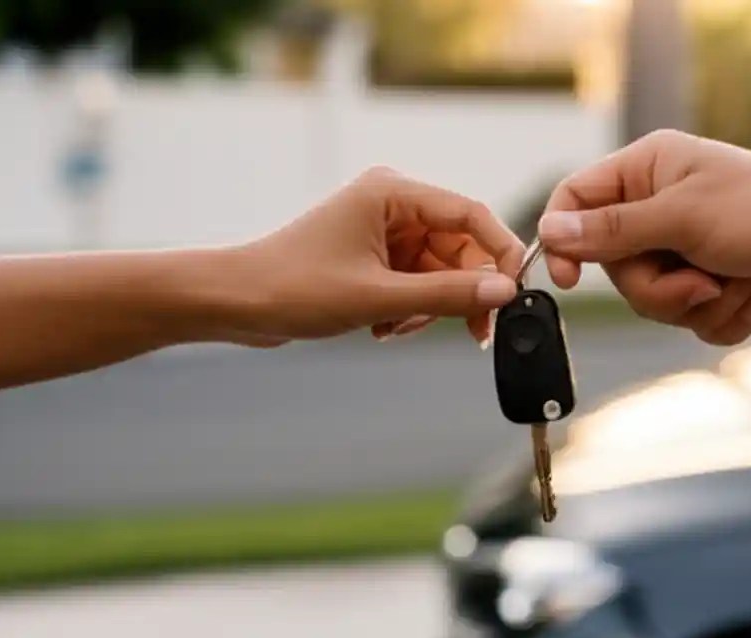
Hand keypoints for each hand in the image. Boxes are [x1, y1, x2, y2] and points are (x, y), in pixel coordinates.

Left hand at [220, 166, 524, 347]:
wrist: (234, 303)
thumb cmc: (292, 287)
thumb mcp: (378, 298)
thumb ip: (446, 295)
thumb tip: (503, 292)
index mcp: (392, 193)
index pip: (470, 214)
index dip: (500, 252)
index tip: (516, 289)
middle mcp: (392, 205)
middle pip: (460, 247)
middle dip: (463, 291)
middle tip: (474, 331)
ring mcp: (384, 232)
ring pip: (441, 271)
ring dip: (430, 307)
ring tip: (395, 328)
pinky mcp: (375, 258)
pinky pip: (418, 283)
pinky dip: (410, 310)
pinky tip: (382, 327)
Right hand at [537, 130, 750, 344]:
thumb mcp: (684, 219)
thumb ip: (614, 230)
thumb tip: (550, 231)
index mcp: (648, 170)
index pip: (576, 200)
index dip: (566, 242)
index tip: (570, 281)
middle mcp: (662, 205)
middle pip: (617, 268)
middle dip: (660, 290)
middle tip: (700, 283)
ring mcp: (688, 245)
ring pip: (655, 300)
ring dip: (696, 305)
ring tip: (736, 284)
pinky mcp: (715, 279)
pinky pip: (691, 318)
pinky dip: (723, 316)